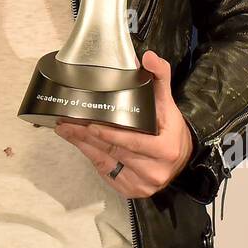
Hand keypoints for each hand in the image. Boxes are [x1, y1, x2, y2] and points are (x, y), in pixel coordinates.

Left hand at [52, 50, 194, 198]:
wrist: (181, 157)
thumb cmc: (170, 128)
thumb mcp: (168, 102)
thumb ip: (159, 76)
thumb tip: (148, 57)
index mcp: (164, 149)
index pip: (133, 142)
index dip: (110, 135)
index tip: (89, 125)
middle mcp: (154, 170)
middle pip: (114, 151)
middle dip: (86, 136)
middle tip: (66, 123)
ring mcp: (142, 184)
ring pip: (106, 162)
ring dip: (83, 146)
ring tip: (65, 130)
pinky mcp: (132, 190)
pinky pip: (106, 172)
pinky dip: (91, 157)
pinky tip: (78, 143)